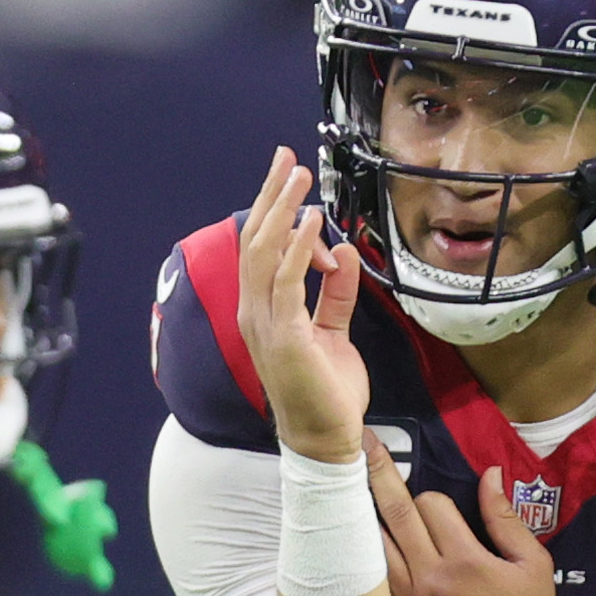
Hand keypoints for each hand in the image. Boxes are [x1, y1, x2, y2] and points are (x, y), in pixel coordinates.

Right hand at [235, 148, 368, 463]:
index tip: (294, 180)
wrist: (325, 438)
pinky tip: (312, 221)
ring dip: (282, 210)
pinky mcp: (284, 335)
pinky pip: (286, 280)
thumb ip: (335, 293)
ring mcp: (264, 324)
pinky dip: (297, 246)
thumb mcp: (334, 331)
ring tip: (299, 176)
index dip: (273, 210)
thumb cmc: (325, 392)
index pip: (259, 248)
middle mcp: (254, 312)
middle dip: (271, 195)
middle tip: (287, 157)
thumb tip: (341, 253)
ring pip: (263, 252)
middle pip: (254, 240)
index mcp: (262, 311)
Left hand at [367, 439, 558, 595]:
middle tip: (361, 441)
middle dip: (378, 472)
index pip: (431, 505)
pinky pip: (369, 582)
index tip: (439, 507)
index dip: (434, 497)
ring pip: (372, 545)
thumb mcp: (532, 566)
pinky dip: (361, 559)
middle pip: (393, 513)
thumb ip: (507, 518)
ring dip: (362, 515)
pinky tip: (352, 541)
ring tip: (347, 486)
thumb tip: (489, 474)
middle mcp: (427, 579)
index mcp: (464, 561)